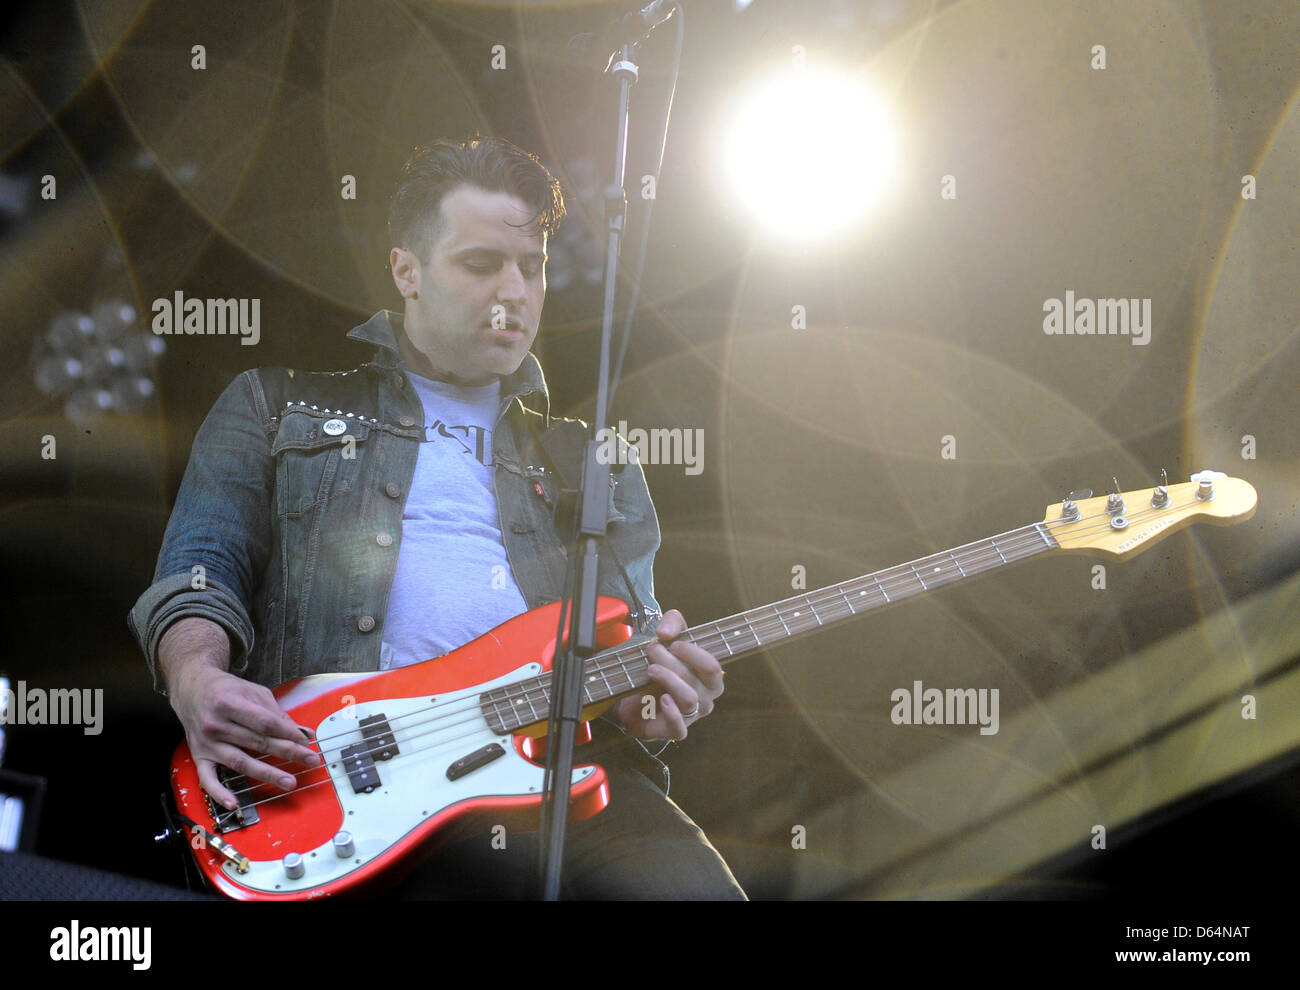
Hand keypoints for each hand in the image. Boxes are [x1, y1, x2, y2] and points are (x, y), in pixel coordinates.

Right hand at [166, 651, 319, 810]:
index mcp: (230, 703)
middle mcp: (216, 725)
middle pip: (257, 742)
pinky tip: (234, 804)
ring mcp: (206, 743)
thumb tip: (302, 733)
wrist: (192, 689)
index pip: (265, 723)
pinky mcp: (198, 757)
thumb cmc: (226, 690)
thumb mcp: (253, 692)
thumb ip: (276, 713)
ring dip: (267, 774)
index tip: (306, 741)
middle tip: (310, 761)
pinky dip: (219, 793)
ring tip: (289, 781)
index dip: (287, 733)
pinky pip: (207, 779)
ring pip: (240, 762)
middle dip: (287, 752)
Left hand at [611, 609, 723, 741]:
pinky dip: (672, 714)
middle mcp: (705, 698)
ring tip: (651, 669)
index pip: (712, 667)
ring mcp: (691, 716)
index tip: (673, 644)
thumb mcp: (667, 638)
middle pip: (695, 679)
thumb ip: (672, 623)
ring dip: (669, 680)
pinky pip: (679, 728)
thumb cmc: (659, 666)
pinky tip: (662, 699)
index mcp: (710, 678)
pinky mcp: (674, 731)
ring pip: (688, 699)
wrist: (634, 696)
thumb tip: (666, 632)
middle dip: (672, 662)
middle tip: (652, 650)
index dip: (693, 653)